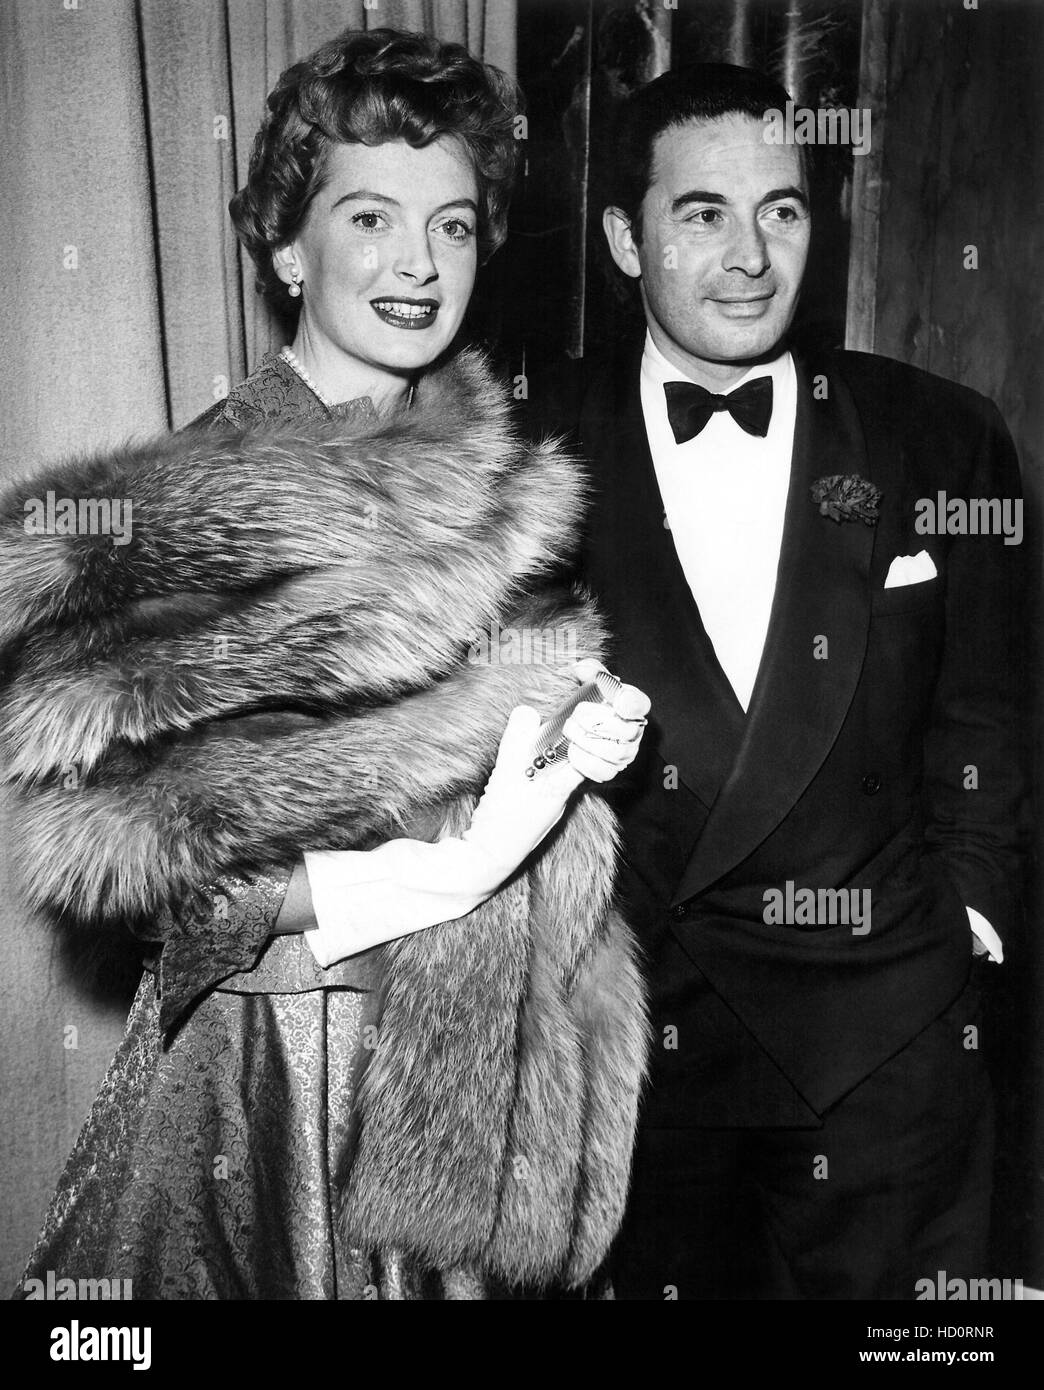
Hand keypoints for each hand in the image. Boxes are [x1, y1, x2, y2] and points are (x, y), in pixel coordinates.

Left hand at [559, 658, 650, 784]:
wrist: (571, 729)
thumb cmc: (585, 703)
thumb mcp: (587, 682)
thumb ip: (588, 671)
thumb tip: (581, 668)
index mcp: (630, 706)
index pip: (640, 705)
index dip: (631, 704)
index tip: (618, 700)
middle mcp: (633, 731)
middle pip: (626, 731)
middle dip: (595, 721)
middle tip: (575, 714)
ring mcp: (624, 753)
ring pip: (614, 754)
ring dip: (586, 740)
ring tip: (570, 730)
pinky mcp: (609, 770)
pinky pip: (601, 770)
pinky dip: (583, 760)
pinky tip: (573, 749)